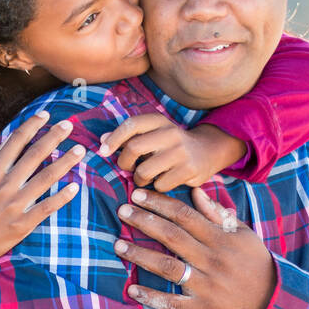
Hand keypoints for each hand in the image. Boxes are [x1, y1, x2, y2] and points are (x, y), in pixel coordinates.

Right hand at [0, 110, 85, 296]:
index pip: (15, 142)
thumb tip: (7, 142)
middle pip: (34, 155)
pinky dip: (62, 196)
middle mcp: (5, 185)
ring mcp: (15, 204)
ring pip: (45, 178)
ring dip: (65, 162)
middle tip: (69, 126)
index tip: (46, 115)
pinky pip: (47, 207)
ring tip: (80, 150)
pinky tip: (75, 187)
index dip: (32, 126)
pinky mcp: (23, 224)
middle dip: (54, 137)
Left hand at [97, 115, 245, 191]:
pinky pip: (159, 185)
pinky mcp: (189, 170)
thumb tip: (101, 140)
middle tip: (127, 168)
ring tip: (145, 177)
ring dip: (139, 179)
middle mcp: (171, 133)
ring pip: (144, 171)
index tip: (103, 151)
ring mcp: (181, 152)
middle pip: (134, 148)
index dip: (114, 138)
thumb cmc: (169, 144)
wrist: (208, 151)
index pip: (131, 124)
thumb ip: (127, 136)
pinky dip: (156, 187)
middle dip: (124, 162)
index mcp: (159, 121)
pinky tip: (162, 181)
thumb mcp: (152, 134)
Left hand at [114, 186, 274, 308]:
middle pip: (172, 236)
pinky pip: (172, 302)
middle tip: (122, 211)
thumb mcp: (244, 236)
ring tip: (117, 245)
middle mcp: (211, 260)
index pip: (185, 216)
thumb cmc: (255, 265)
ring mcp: (206, 285)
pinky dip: (151, 296)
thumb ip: (218, 214)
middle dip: (144, 221)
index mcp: (221, 239)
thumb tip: (196, 191)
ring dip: (140, 255)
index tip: (138, 195)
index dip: (160, 203)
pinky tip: (132, 289)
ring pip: (167, 267)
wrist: (273, 305)